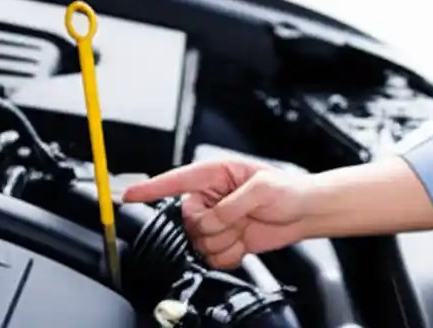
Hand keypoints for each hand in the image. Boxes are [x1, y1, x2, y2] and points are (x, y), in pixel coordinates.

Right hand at [121, 158, 310, 269]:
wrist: (303, 213)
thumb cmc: (288, 190)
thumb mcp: (262, 189)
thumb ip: (231, 205)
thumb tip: (212, 219)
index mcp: (214, 174)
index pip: (175, 181)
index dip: (150, 188)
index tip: (129, 195)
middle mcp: (210, 198)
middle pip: (188, 220)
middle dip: (213, 225)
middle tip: (239, 218)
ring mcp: (216, 221)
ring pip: (199, 241)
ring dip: (225, 241)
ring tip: (245, 229)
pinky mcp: (223, 241)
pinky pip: (212, 257)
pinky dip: (230, 255)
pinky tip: (245, 243)